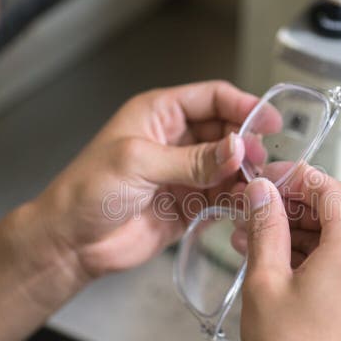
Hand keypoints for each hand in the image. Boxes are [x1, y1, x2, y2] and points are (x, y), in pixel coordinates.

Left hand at [27, 80, 257, 283]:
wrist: (72, 243)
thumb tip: (237, 148)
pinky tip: (244, 203)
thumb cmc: (87, 191)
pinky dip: (236, 199)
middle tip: (262, 159)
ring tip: (259, 183)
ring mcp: (183, 173)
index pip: (211, 98)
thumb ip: (192, 159)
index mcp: (159, 114)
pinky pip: (221, 196)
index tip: (269, 120)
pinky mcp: (188, 204)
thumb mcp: (139, 162)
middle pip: (225, 131)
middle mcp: (174, 140)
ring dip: (244, 173)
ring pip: (227, 165)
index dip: (242, 105)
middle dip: (246, 142)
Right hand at [239, 168, 340, 340]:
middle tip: (260, 204)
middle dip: (296, 203)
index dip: (299, 177)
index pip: (333, 191)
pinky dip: (314, 252)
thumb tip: (263, 192)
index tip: (272, 177)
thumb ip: (267, 226)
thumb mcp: (266, 280)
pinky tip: (277, 258)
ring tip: (256, 235)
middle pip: (339, 211)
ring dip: (301, 230)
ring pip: (340, 236)